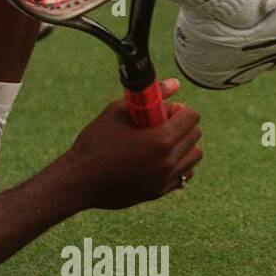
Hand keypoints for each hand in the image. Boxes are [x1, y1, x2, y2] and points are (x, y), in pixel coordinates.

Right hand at [61, 79, 201, 210]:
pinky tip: (158, 160)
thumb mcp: (117, 112)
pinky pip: (184, 174)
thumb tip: (175, 83)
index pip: (192, 117)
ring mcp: (165, 178)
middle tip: (158, 124)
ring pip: (194, 156)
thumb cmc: (95, 143)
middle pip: (195, 135)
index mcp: (160, 139)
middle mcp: (168, 161)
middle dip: (181, 125)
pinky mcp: (160, 191)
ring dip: (183, 145)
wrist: (79, 180)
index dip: (178, 109)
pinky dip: (178, 164)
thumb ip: (151, 96)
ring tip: (160, 142)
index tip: (162, 111)